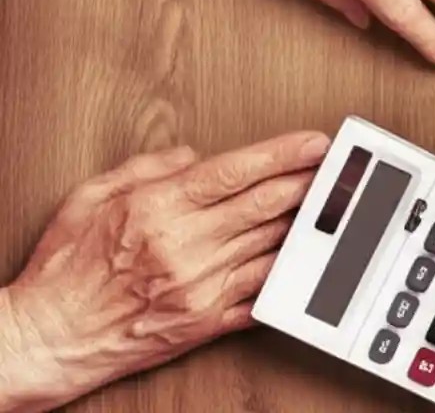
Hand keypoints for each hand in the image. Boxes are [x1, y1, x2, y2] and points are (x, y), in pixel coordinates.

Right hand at [0, 131, 327, 410]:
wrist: (52, 338)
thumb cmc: (67, 270)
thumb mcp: (90, 198)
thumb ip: (145, 168)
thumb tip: (192, 155)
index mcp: (158, 209)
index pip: (236, 171)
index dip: (283, 153)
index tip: (314, 142)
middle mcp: (185, 246)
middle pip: (266, 204)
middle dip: (307, 180)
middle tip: (335, 167)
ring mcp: (201, 285)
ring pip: (272, 244)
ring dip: (305, 222)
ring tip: (328, 204)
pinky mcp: (208, 319)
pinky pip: (261, 292)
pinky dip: (286, 271)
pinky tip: (304, 256)